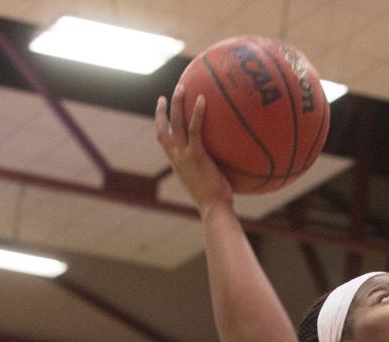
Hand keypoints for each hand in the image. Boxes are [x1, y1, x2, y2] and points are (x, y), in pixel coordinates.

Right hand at [155, 88, 233, 212]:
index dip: (161, 126)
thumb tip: (228, 158)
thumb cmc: (217, 200)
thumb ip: (211, 167)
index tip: (162, 113)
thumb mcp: (209, 181)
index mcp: (177, 163)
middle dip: (162, 110)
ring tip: (183, 86)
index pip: (164, 141)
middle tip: (167, 94)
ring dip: (177, 103)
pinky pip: (195, 129)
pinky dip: (197, 113)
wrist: (214, 209)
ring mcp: (184, 156)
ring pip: (176, 123)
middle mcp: (176, 157)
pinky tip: (203, 99)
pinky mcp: (196, 155)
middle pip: (163, 128)